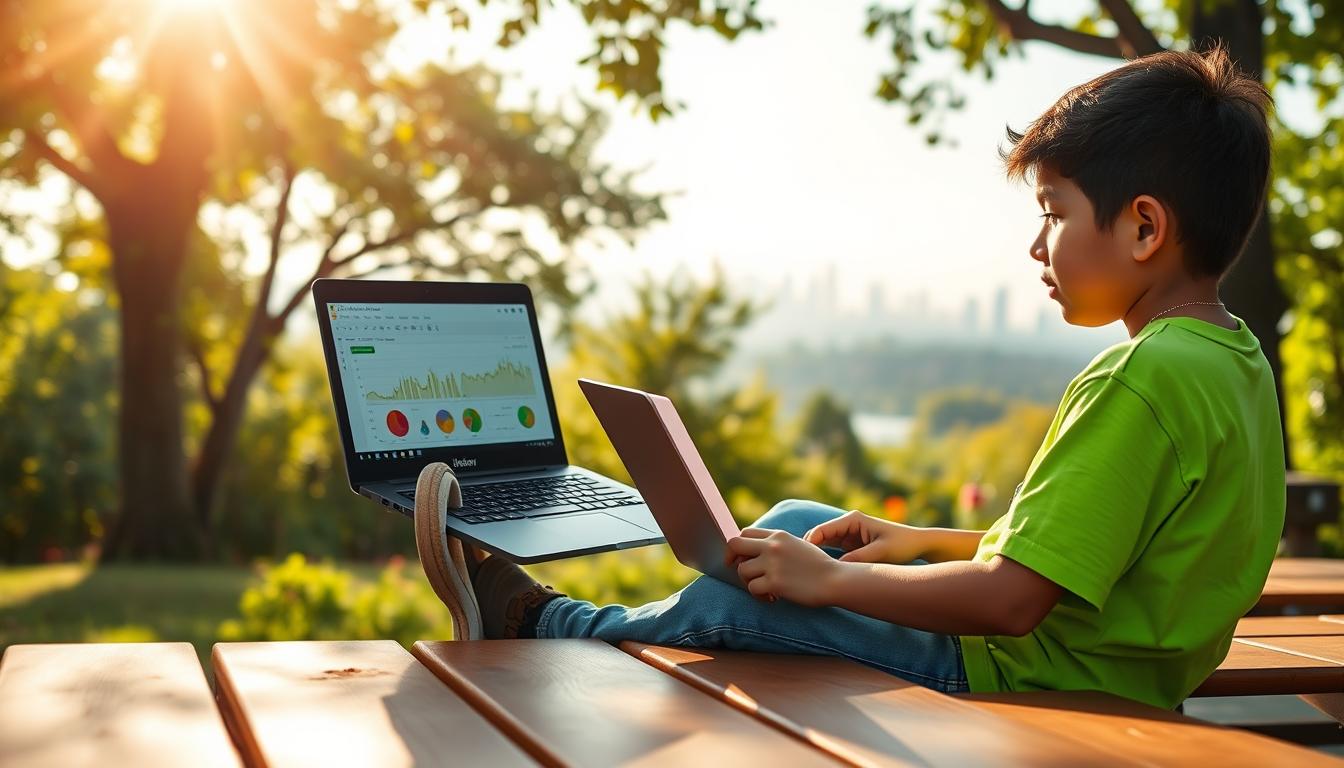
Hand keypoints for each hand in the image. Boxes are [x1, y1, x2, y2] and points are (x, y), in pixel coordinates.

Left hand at [725, 528, 839, 606]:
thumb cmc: (818, 566)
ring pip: (742, 571)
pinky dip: (759, 596)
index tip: (742, 557)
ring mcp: (773, 564)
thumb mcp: (797, 545)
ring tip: (765, 590)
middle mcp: (773, 546)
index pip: (745, 532)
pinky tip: (772, 598)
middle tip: (740, 571)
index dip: (739, 546)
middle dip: (731, 559)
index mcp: (778, 535)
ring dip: (749, 583)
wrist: (835, 580)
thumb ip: (776, 545)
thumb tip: (752, 552)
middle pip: (734, 544)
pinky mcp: (775, 583)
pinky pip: (752, 589)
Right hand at [803, 510, 925, 564]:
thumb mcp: (881, 552)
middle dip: (808, 551)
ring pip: (823, 545)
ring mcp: (848, 535)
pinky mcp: (851, 545)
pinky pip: (832, 552)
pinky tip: (819, 572)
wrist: (918, 545)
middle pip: (819, 537)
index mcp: (853, 520)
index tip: (802, 561)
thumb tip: (838, 570)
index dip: (809, 544)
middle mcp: (848, 525)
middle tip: (798, 569)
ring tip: (804, 572)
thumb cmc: (902, 545)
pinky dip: (825, 560)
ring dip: (815, 556)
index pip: (823, 530)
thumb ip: (859, 559)